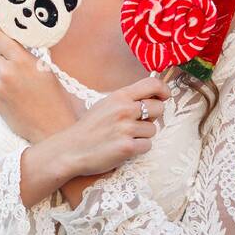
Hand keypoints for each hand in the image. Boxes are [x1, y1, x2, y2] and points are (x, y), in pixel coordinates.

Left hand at [0, 30, 78, 142]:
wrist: (51, 128)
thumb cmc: (55, 98)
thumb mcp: (46, 69)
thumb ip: (28, 54)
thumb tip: (16, 41)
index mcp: (21, 61)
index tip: (3, 30)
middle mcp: (5, 72)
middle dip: (0, 48)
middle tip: (10, 51)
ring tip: (11, 70)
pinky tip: (11, 87)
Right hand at [49, 76, 169, 177]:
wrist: (70, 150)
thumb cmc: (89, 128)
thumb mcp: (105, 105)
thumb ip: (126, 99)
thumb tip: (153, 97)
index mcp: (119, 96)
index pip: (152, 84)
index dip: (163, 90)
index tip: (164, 97)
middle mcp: (124, 110)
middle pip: (159, 108)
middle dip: (153, 117)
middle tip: (137, 123)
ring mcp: (126, 129)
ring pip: (153, 130)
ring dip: (143, 135)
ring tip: (124, 137)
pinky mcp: (127, 147)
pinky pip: (147, 146)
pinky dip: (138, 148)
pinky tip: (123, 147)